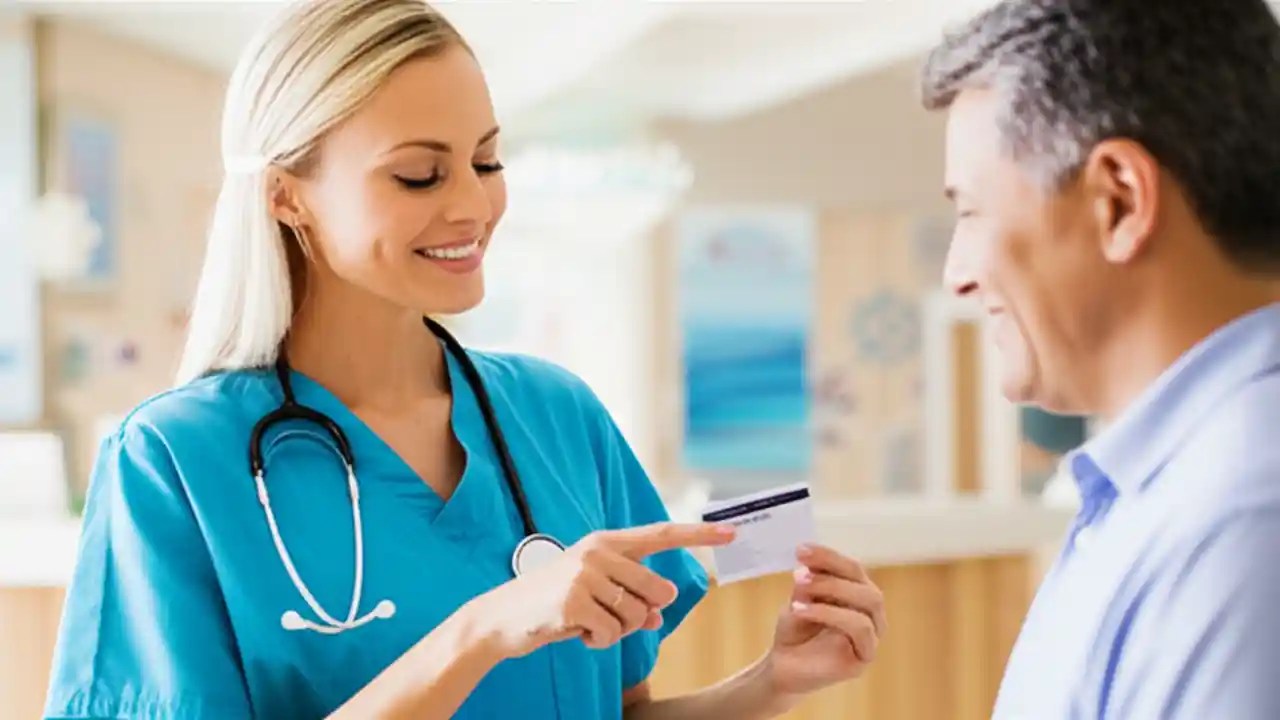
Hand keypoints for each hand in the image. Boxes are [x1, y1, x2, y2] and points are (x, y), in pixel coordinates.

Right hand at [468, 522, 735, 659]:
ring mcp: (585, 574)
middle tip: (605, 616)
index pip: (661, 535)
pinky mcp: (574, 601)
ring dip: (615, 631)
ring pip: (635, 616)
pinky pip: (612, 634)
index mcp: (607, 542)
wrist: (501, 618)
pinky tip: (574, 631)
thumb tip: (660, 614)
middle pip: (656, 591)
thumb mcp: (595, 594)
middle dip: (640, 615)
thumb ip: (631, 596)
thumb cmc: (553, 603)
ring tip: (584, 622)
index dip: (699, 534)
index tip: (732, 532)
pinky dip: (598, 642)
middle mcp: (599, 551)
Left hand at [763, 544, 886, 701]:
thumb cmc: (797, 629)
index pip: (853, 569)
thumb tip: (812, 562)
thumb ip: (811, 582)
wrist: (784, 665)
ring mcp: (872, 636)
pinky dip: (830, 613)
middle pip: (866, 585)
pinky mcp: (865, 657)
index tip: (801, 549)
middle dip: (833, 572)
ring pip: (869, 603)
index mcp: (858, 594)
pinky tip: (801, 610)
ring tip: (800, 588)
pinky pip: (860, 629)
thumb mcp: (801, 597)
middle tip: (800, 572)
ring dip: (833, 589)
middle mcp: (871, 613)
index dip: (829, 556)